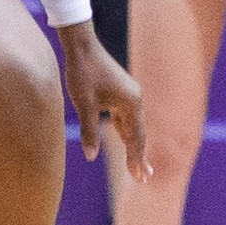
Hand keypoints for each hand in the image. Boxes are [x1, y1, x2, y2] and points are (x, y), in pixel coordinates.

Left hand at [56, 22, 148, 181]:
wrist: (81, 46)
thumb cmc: (82, 73)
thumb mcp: (83, 104)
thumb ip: (89, 131)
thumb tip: (90, 156)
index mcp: (130, 103)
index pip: (135, 137)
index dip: (136, 158)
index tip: (140, 177)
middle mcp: (135, 100)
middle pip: (138, 133)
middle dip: (139, 156)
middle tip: (143, 178)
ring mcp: (130, 96)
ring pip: (132, 126)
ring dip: (133, 145)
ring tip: (137, 166)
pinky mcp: (122, 93)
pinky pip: (125, 118)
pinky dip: (125, 132)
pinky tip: (125, 142)